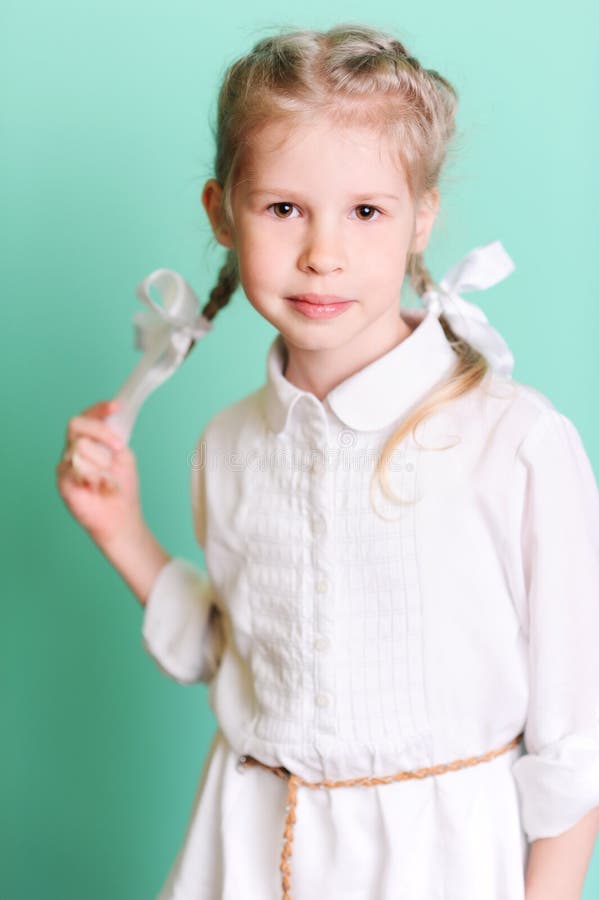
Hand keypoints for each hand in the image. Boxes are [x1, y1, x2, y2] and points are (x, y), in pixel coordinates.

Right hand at [55, 399, 143, 547]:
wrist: (120, 516)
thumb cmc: (121, 488)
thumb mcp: (123, 455)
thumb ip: (114, 436)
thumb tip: (111, 417)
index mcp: (88, 442)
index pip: (86, 418)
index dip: (98, 409)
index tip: (115, 406)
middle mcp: (73, 450)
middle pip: (76, 424)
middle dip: (100, 432)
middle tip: (118, 448)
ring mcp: (65, 464)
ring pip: (80, 446)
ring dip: (101, 462)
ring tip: (107, 479)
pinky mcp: (62, 480)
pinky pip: (76, 466)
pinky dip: (94, 475)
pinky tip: (98, 487)